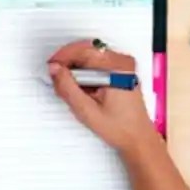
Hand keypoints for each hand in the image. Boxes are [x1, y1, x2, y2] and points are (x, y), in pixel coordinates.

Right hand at [47, 40, 158, 157]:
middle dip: (69, 61)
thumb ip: (68, 87)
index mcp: (117, 68)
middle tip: (57, 77)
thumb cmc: (119, 128)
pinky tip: (82, 88)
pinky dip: (85, 71)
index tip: (51, 67)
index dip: (63, 57)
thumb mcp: (86, 110)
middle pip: (87, 50)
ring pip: (91, 55)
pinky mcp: (121, 70)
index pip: (84, 51)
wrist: (138, 139)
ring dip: (76, 67)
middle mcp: (122, 62)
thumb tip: (55, 69)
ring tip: (69, 87)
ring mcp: (123, 65)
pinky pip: (98, 62)